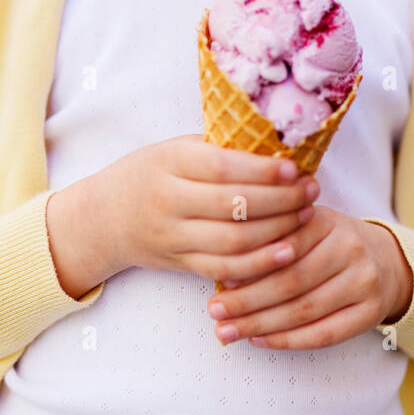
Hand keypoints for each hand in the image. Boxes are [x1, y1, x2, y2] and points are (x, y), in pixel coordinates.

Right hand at [77, 134, 320, 284]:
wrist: (102, 218)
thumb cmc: (149, 174)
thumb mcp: (175, 149)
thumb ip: (218, 149)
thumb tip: (278, 144)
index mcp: (170, 162)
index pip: (223, 167)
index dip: (263, 171)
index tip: (295, 168)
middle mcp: (169, 200)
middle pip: (234, 206)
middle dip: (281, 200)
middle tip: (311, 191)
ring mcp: (172, 236)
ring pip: (233, 242)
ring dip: (277, 232)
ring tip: (305, 216)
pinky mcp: (179, 264)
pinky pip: (224, 270)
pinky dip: (258, 265)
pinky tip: (285, 253)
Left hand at [205, 205, 413, 349]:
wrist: (386, 260)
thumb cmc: (329, 242)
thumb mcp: (305, 225)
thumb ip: (272, 238)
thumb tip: (224, 270)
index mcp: (327, 219)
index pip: (281, 246)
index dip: (248, 266)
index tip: (217, 282)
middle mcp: (350, 248)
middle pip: (291, 280)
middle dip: (248, 300)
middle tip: (215, 312)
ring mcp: (364, 282)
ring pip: (304, 310)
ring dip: (261, 324)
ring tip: (228, 332)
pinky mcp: (370, 313)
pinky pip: (324, 333)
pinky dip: (288, 340)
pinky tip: (260, 340)